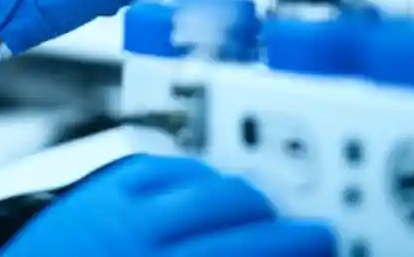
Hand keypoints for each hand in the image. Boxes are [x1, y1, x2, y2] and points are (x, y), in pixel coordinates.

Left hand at [0, 155, 334, 256]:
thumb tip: (264, 254)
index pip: (250, 247)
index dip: (297, 242)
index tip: (323, 240)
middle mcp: (137, 238)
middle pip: (233, 207)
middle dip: (276, 217)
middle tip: (299, 230)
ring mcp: (109, 209)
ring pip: (199, 180)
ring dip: (234, 192)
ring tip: (253, 211)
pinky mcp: (89, 193)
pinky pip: (154, 166)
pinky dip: (186, 174)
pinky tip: (199, 190)